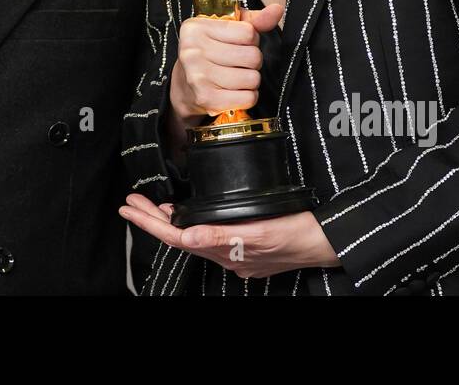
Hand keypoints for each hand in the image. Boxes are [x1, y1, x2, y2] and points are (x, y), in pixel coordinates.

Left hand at [119, 192, 340, 277]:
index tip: (131, 208)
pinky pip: (208, 236)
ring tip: (149, 207)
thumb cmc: (300, 233)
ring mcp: (235, 251)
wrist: (328, 241)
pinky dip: (192, 224)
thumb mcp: (262, 232)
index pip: (178, 238)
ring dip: (168, 222)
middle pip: (179, 237)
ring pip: (192, 236)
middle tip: (130, 203)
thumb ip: (224, 236)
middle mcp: (227, 254)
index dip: (151, 224)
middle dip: (152, 220)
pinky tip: (186, 216)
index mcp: (227, 251)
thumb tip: (188, 237)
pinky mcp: (245, 244)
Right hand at [169, 3, 282, 124]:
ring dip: (250, 80)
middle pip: (253, 56)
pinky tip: (234, 91)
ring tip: (235, 77)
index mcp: (196, 28)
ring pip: (253, 78)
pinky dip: (247, 96)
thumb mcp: (226, 30)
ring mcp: (198, 77)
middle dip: (252, 61)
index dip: (251, 40)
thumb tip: (277, 9)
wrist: (184, 87)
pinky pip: (248, 97)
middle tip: (238, 63)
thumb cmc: (209, 52)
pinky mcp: (207, 99)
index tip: (238, 44)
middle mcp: (193, 51)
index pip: (248, 33)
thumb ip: (253, 20)